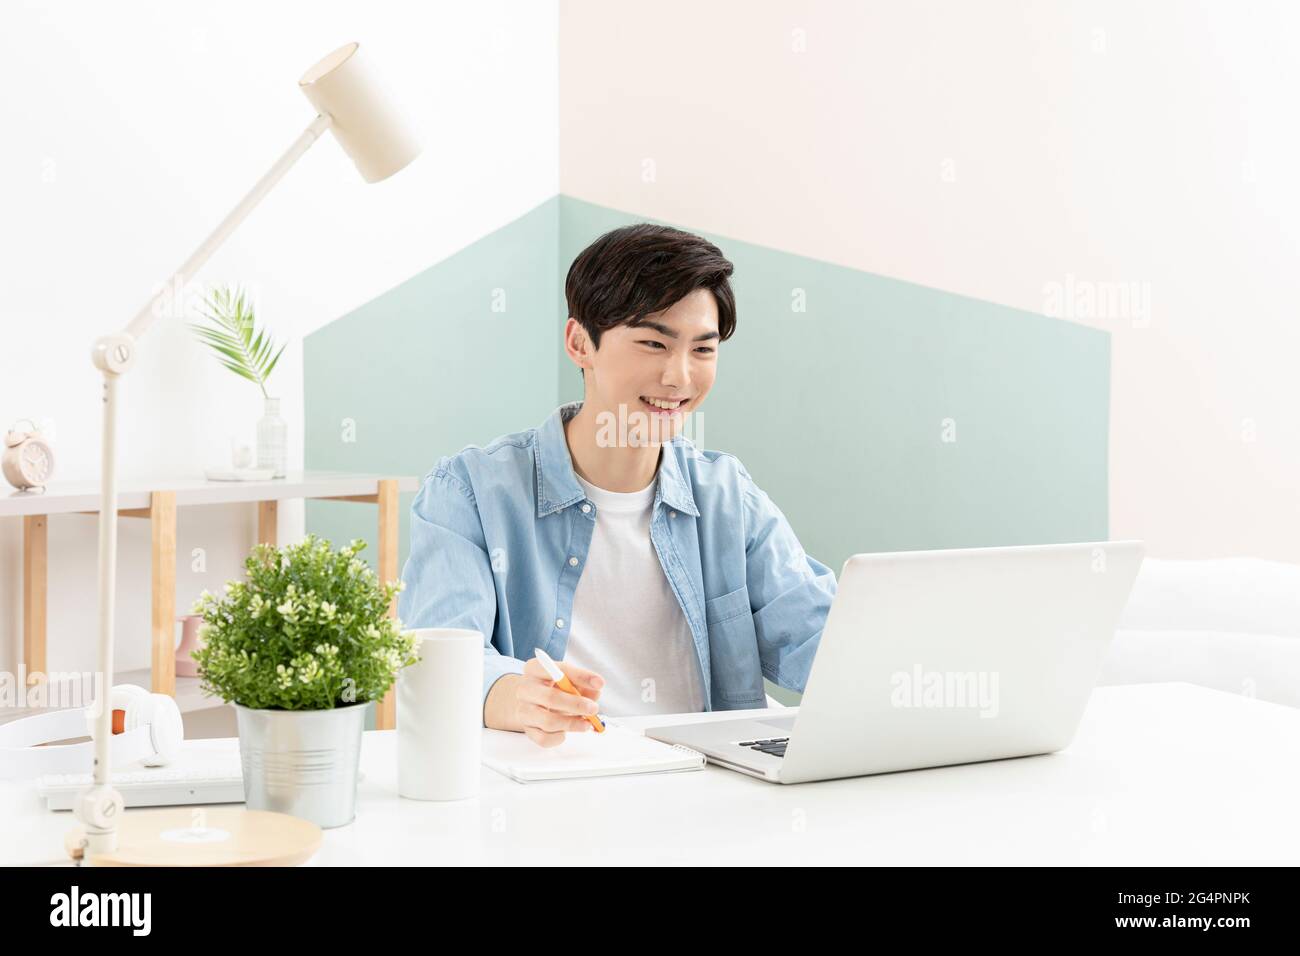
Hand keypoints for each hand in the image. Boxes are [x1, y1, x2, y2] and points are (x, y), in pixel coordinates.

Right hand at [485, 657, 603, 746]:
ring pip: (548, 722)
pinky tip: (566, 731)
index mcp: (535, 669)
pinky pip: (544, 738)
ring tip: (586, 723)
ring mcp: (524, 710)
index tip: (599, 684)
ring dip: (572, 724)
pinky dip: (559, 737)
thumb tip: (595, 692)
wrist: (530, 700)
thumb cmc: (552, 687)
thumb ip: (582, 682)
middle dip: (577, 705)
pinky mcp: (527, 729)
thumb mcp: (567, 677)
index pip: (558, 670)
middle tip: (594, 708)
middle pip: (551, 698)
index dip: (581, 677)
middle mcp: (525, 689)